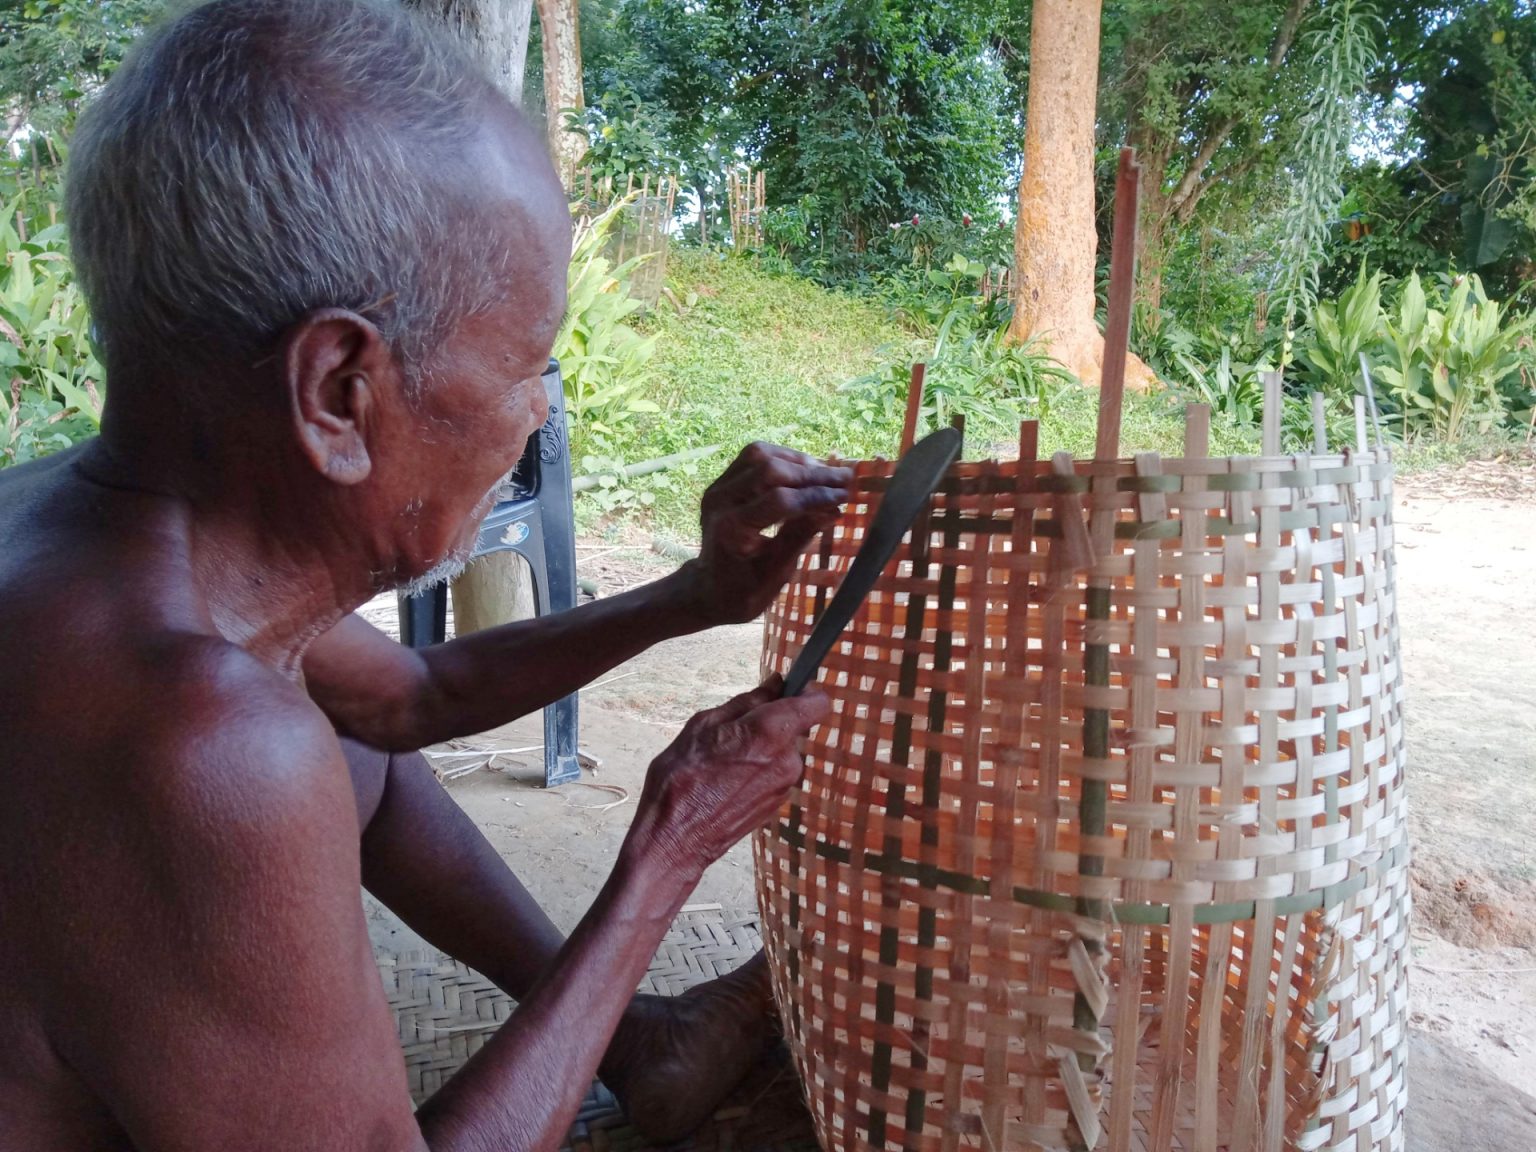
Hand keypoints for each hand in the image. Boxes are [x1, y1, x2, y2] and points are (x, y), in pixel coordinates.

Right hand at [625, 676, 828, 880]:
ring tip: (725, 760)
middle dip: (770, 723)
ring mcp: (786, 785)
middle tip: (732, 732)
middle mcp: (788, 759)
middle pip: (795, 727)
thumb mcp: (703, 725)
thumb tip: (775, 684)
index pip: (818, 702)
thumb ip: (746, 702)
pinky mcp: (778, 804)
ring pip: (783, 751)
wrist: (676, 838)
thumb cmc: (681, 779)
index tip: (784, 691)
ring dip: (763, 749)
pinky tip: (728, 780)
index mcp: (771, 732)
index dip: (804, 692)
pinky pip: (775, 774)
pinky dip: (759, 770)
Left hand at [682, 443, 851, 626]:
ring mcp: (717, 489)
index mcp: (733, 531)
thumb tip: (833, 509)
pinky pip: (752, 457)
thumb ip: (801, 535)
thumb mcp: (778, 572)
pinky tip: (805, 470)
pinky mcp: (721, 483)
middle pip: (769, 469)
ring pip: (760, 454)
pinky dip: (782, 459)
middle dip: (811, 473)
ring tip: (827, 474)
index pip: (780, 500)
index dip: (816, 495)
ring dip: (798, 461)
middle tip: (844, 479)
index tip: (845, 496)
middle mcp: (720, 502)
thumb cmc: (745, 590)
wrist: (709, 589)